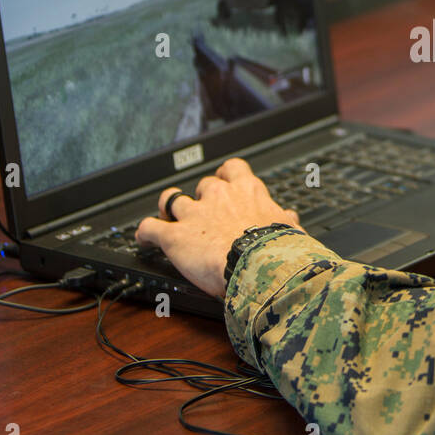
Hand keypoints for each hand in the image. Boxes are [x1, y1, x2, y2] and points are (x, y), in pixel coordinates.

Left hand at [135, 157, 302, 297]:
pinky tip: (143, 239)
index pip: (233, 169)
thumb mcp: (291, 230)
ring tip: (165, 216)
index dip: (226, 175)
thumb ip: (286, 221)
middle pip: (203, 185)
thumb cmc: (279, 249)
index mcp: (247, 192)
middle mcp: (218, 197)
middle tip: (202, 211)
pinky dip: (144, 233)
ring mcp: (194, 214)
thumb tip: (292, 218)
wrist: (261, 264)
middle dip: (200, 197)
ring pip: (170, 199)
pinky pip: (150, 228)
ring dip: (167, 208)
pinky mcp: (174, 236)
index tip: (225, 181)